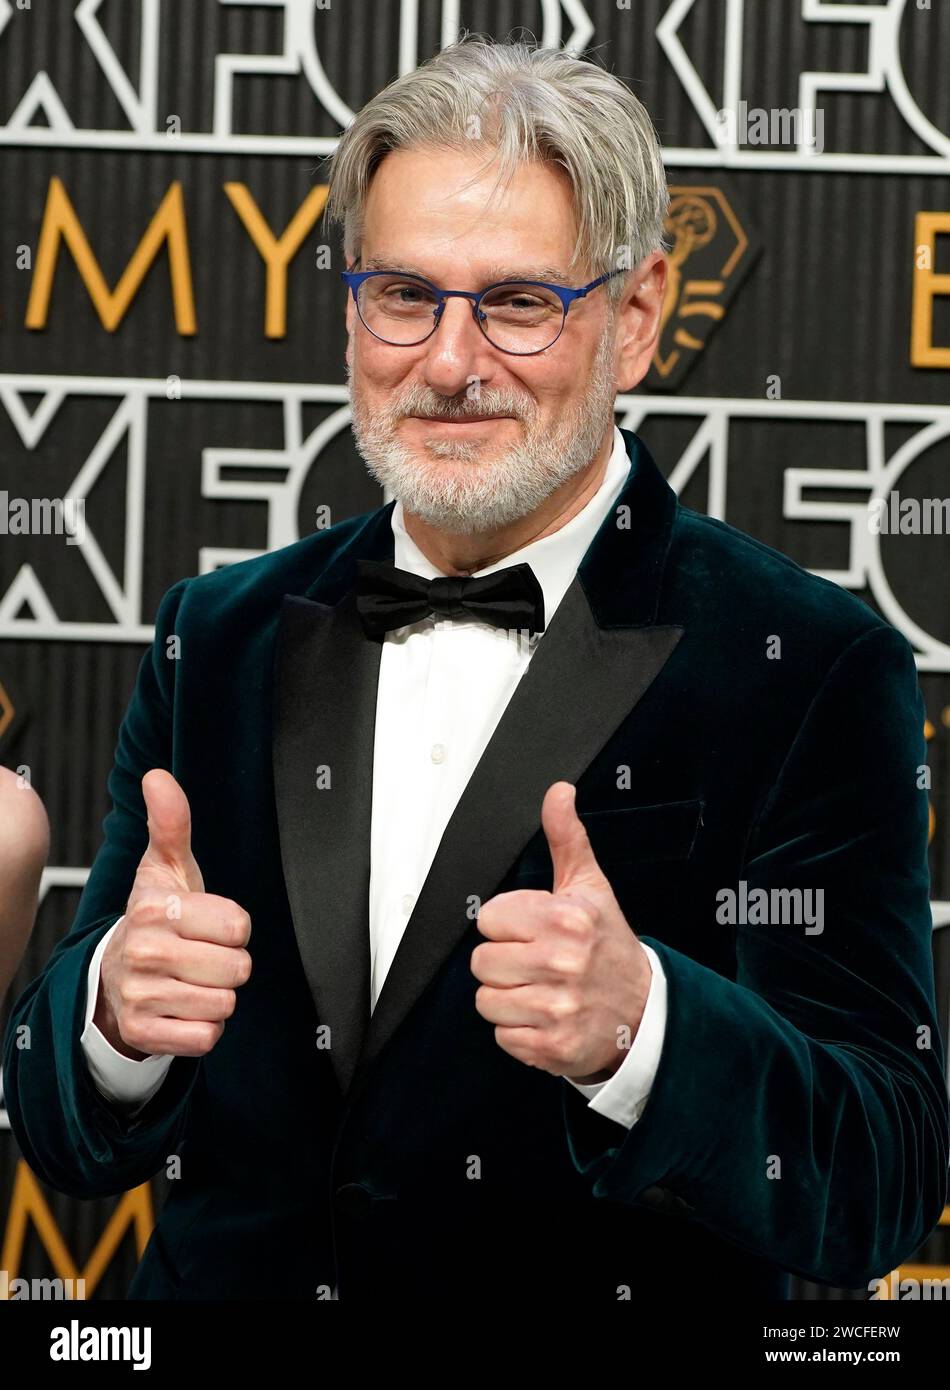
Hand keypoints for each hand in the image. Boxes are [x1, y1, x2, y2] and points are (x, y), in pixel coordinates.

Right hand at [93, 769, 251, 1059]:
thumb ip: (170, 823)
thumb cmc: (154, 918)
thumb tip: (158, 777)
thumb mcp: (164, 868)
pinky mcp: (144, 1033)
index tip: (209, 924)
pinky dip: (203, 1028)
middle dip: (229, 964)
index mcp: (155, 908)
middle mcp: (144, 952)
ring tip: (191, 980)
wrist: (113, 976)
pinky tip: (183, 1008)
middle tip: (201, 955)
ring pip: (224, 1004)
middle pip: (237, 969)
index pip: (239, 925)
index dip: (233, 927)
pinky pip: (206, 1037)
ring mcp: (141, 995)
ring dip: (216, 996)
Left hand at [471, 781, 650, 1082]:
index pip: (489, 918)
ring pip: (486, 1001)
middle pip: (481, 962)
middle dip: (504, 962)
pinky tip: (545, 1018)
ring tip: (540, 991)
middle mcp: (562, 963)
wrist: (646, 1012)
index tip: (531, 931)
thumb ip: (566, 837)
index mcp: (566, 919)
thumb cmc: (608, 945)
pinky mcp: (553, 1047)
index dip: (506, 924)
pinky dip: (519, 1032)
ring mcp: (558, 1008)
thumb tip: (558, 792)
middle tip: (536, 963)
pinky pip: (502, 1037)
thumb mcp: (590, 887)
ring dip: (508, 999)